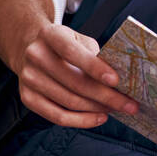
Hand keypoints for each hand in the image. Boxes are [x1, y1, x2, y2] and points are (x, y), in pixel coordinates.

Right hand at [12, 22, 139, 127]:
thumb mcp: (78, 39)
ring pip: (69, 101)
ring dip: (97, 108)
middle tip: (129, 104)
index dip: (94, 67)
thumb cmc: (63, 45)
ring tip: (118, 109)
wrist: (30, 47)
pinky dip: (81, 120)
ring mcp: (29, 78)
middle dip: (106, 96)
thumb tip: (121, 78)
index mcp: (50, 35)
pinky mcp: (27, 98)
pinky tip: (99, 117)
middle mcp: (36, 56)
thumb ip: (95, 54)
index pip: (71, 52)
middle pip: (74, 82)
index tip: (116, 81)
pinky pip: (57, 116)